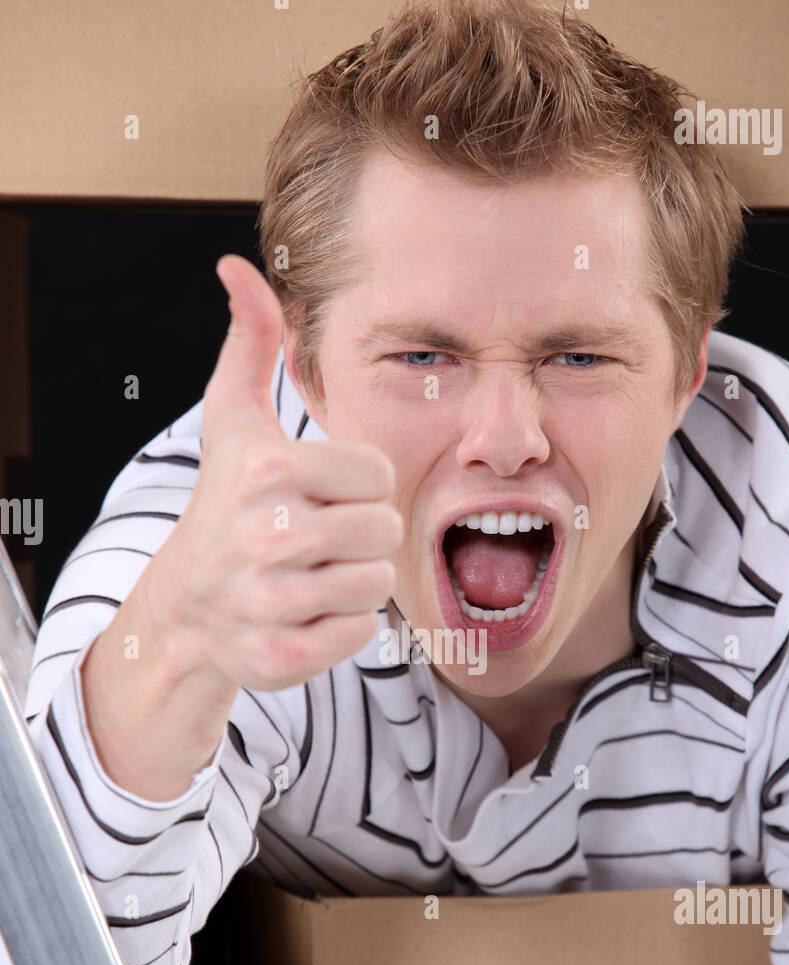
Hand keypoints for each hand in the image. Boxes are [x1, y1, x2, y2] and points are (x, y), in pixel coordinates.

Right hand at [149, 254, 402, 690]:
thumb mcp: (235, 421)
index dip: (358, 485)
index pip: (380, 476)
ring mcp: (270, 601)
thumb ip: (252, 342)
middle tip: (318, 538)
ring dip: (353, 582)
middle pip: (386, 532)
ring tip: (311, 574)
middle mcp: (267, 536)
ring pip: (376, 585)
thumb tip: (239, 267)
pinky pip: (357, 637)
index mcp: (272, 472)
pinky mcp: (278, 658)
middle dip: (361, 536)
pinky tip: (305, 614)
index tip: (320, 493)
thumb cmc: (225, 503)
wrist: (185, 606)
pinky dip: (340, 630)